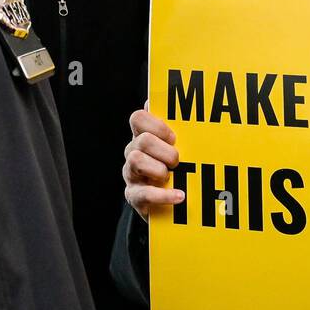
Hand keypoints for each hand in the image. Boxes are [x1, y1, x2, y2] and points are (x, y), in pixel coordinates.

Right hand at [123, 101, 183, 220]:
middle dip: (165, 150)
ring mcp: (131, 174)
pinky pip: (144, 193)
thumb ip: (177, 128)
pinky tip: (179, 196)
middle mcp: (133, 152)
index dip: (156, 124)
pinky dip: (164, 195)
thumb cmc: (175, 170)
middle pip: (142, 140)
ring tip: (171, 176)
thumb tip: (169, 104)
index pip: (138, 118)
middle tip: (177, 161)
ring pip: (136, 160)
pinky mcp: (133, 196)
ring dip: (159, 169)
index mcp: (142, 136)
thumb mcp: (177, 149)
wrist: (169, 205)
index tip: (174, 137)